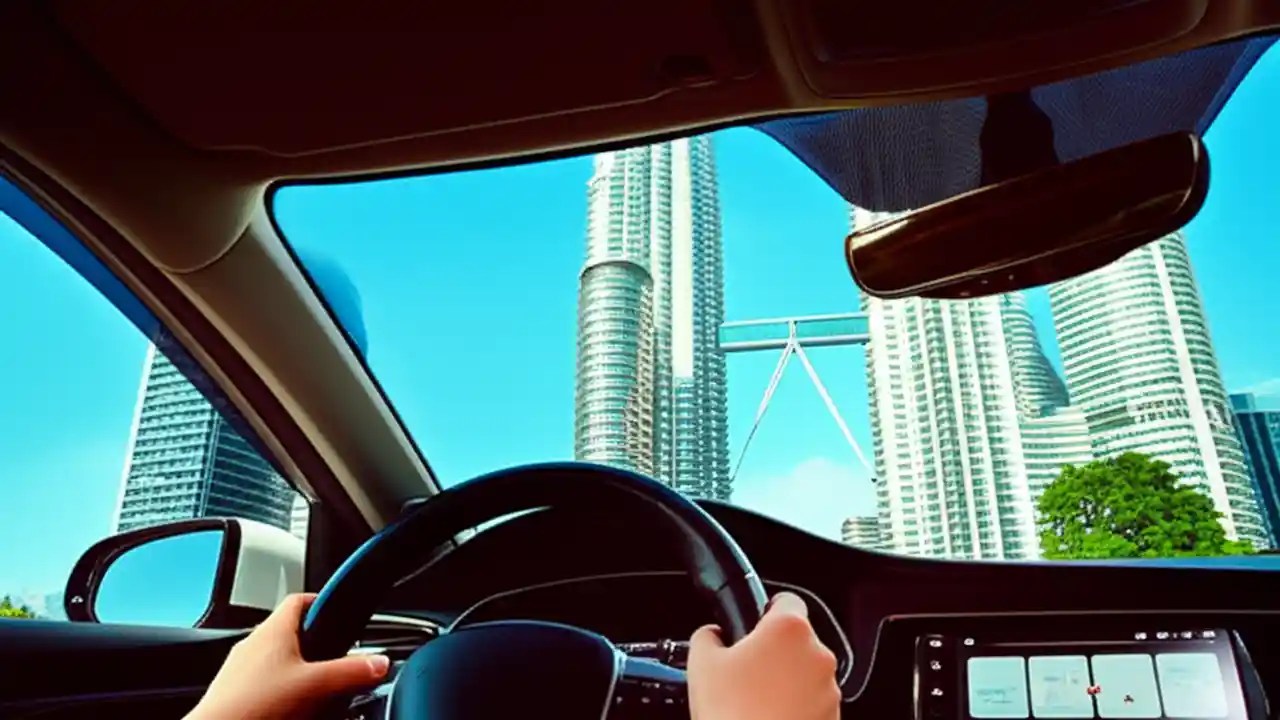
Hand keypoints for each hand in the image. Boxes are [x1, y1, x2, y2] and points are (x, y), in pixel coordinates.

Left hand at [186, 593, 389, 719]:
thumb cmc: (252, 706)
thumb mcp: (314, 687)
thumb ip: (351, 672)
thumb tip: (379, 663)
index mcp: (272, 631)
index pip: (300, 600)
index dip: (322, 602)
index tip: (339, 613)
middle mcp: (253, 645)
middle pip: (292, 634)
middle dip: (318, 648)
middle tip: (338, 663)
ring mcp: (240, 671)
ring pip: (278, 662)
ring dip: (300, 673)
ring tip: (319, 694)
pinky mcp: (235, 695)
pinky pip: (265, 685)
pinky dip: (282, 694)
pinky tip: (294, 712)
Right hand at [687, 591, 840, 719]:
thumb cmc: (732, 714)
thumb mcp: (701, 663)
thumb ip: (708, 635)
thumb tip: (713, 635)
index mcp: (789, 629)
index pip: (785, 599)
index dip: (766, 610)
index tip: (754, 624)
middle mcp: (817, 654)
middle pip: (796, 640)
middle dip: (773, 652)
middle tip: (745, 672)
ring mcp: (829, 689)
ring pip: (805, 673)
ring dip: (786, 681)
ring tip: (755, 702)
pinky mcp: (833, 717)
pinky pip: (812, 702)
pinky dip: (795, 707)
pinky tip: (769, 718)